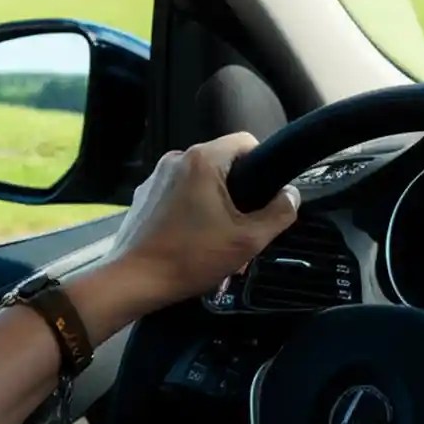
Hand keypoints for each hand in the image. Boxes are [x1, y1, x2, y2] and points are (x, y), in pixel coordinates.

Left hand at [99, 132, 299, 314]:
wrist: (133, 281)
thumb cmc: (192, 257)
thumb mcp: (248, 240)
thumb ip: (279, 213)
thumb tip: (290, 195)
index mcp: (203, 160)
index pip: (246, 142)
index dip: (263, 166)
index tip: (266, 197)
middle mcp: (176, 159)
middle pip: (223, 163)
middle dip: (239, 191)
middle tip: (244, 226)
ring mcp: (155, 177)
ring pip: (200, 180)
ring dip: (215, 202)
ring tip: (218, 238)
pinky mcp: (142, 196)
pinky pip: (179, 193)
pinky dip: (191, 209)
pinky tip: (192, 239)